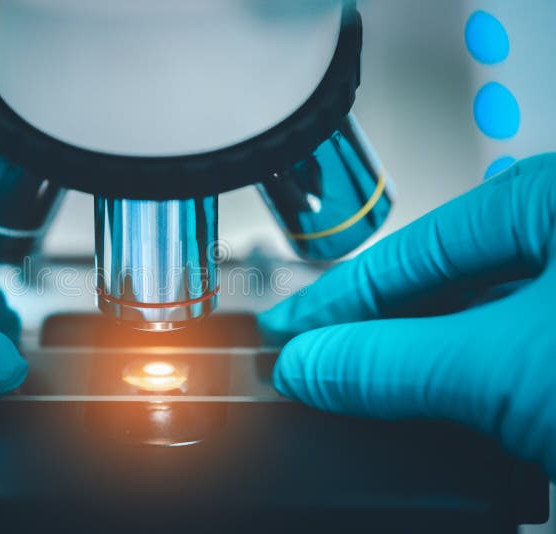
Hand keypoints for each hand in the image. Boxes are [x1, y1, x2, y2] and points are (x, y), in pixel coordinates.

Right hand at [259, 154, 555, 478]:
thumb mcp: (499, 365)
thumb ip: (389, 364)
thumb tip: (308, 364)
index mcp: (547, 200)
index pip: (404, 254)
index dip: (330, 300)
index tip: (283, 333)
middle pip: (434, 285)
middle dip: (367, 330)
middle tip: (304, 360)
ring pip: (470, 323)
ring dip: (411, 362)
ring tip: (352, 385)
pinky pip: (506, 353)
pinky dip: (462, 380)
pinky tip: (431, 401)